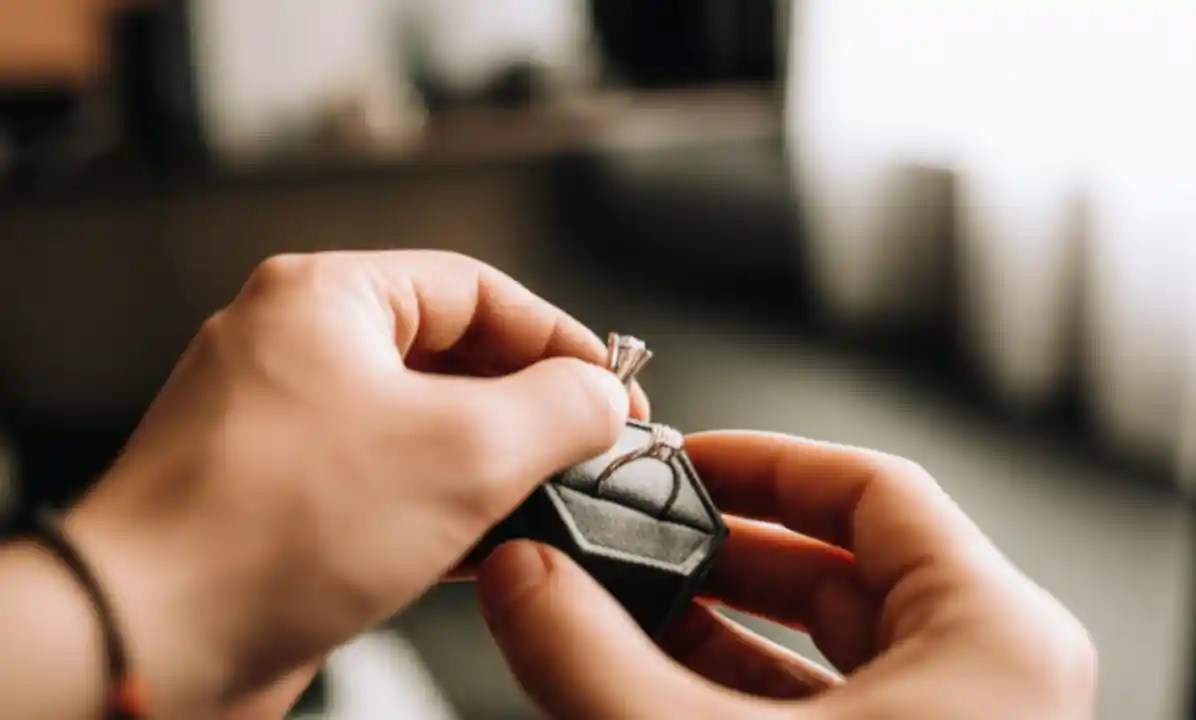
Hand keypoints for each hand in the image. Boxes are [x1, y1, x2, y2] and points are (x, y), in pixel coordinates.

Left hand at [61, 251, 640, 715]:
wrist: (152, 645)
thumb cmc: (269, 533)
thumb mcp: (465, 451)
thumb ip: (558, 409)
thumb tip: (601, 400)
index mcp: (325, 300)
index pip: (476, 289)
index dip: (558, 337)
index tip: (611, 387)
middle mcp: (297, 351)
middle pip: (451, 354)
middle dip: (530, 404)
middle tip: (591, 443)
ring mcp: (286, 428)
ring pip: (422, 424)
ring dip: (495, 461)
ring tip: (554, 496)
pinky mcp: (285, 500)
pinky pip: (388, 482)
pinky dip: (447, 505)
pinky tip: (494, 543)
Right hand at [478, 432, 1097, 718]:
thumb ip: (592, 657)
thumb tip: (520, 581)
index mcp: (991, 640)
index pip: (873, 491)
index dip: (765, 462)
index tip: (687, 458)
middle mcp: (992, 684)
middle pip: (846, 568)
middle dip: (726, 553)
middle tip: (640, 536)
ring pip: (832, 648)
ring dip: (724, 626)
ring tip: (631, 607)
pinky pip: (827, 714)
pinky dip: (741, 693)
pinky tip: (661, 685)